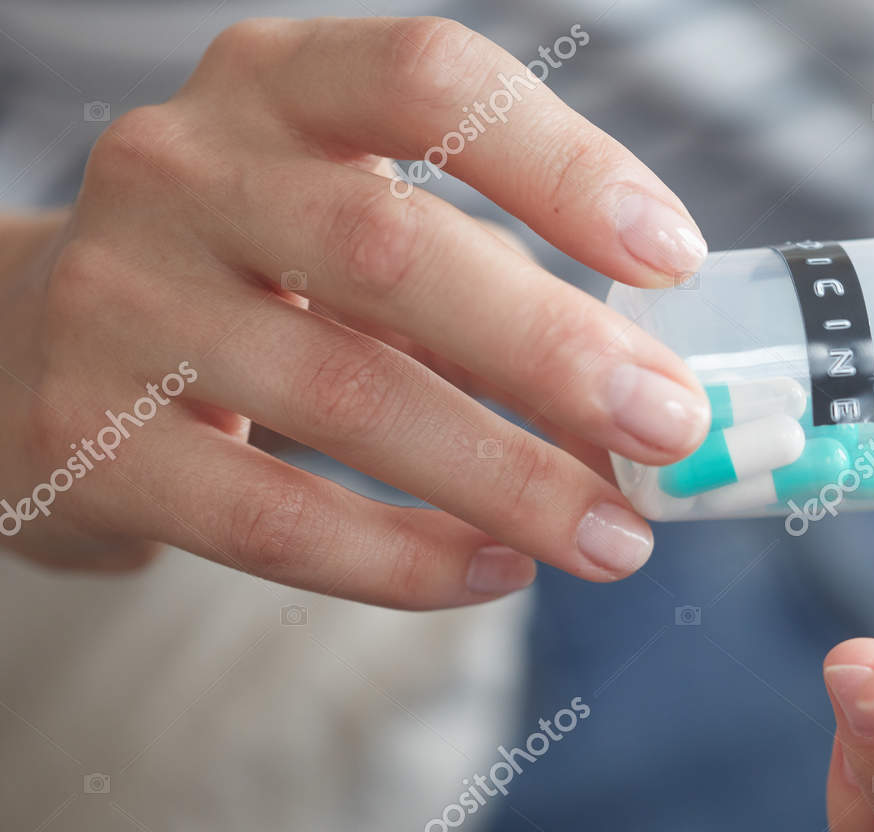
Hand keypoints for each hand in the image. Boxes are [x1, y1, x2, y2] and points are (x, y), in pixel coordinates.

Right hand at [0, 17, 711, 605]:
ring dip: (509, 480)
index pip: (430, 80)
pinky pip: (275, 518)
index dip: (562, 164)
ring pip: (346, 398)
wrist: (26, 349)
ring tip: (615, 538)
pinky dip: (405, 558)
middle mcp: (184, 170)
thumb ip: (486, 294)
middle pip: (393, 250)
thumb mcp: (348, 236)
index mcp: (275, 88)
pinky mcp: (89, 438)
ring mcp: (121, 301)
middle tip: (672, 427)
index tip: (671, 256)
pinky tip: (495, 573)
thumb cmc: (248, 286)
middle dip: (556, 351)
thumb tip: (643, 400)